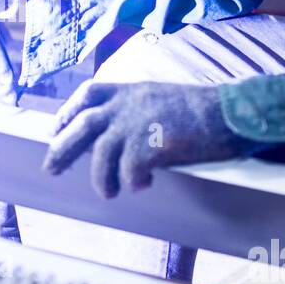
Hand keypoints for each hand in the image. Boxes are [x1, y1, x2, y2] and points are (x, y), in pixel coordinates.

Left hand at [43, 81, 248, 197]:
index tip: (56, 129)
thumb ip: (139, 109)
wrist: (234, 112)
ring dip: (100, 179)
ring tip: (109, 193)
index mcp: (131, 90)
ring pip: (100, 155)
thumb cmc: (206, 110)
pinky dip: (132, 182)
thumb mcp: (163, 97)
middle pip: (82, 125)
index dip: (67, 112)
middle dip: (61, 148)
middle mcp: (128, 105)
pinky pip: (129, 171)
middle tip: (50, 169)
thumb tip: (120, 134)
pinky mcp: (151, 145)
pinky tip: (145, 185)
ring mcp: (138, 124)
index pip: (88, 94)